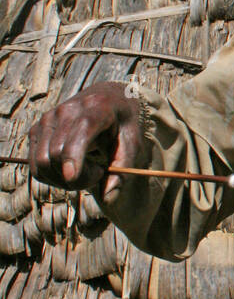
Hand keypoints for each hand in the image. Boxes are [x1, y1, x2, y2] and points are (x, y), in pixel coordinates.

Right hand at [27, 80, 145, 203]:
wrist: (108, 99)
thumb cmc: (124, 125)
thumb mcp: (133, 145)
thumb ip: (122, 171)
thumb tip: (108, 198)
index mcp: (97, 107)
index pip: (80, 132)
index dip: (72, 155)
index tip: (72, 177)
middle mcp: (67, 110)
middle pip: (58, 154)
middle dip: (77, 177)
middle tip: (98, 174)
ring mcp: (48, 119)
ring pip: (42, 162)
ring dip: (62, 180)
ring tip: (85, 172)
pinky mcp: (37, 130)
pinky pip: (36, 165)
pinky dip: (51, 176)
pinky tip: (70, 170)